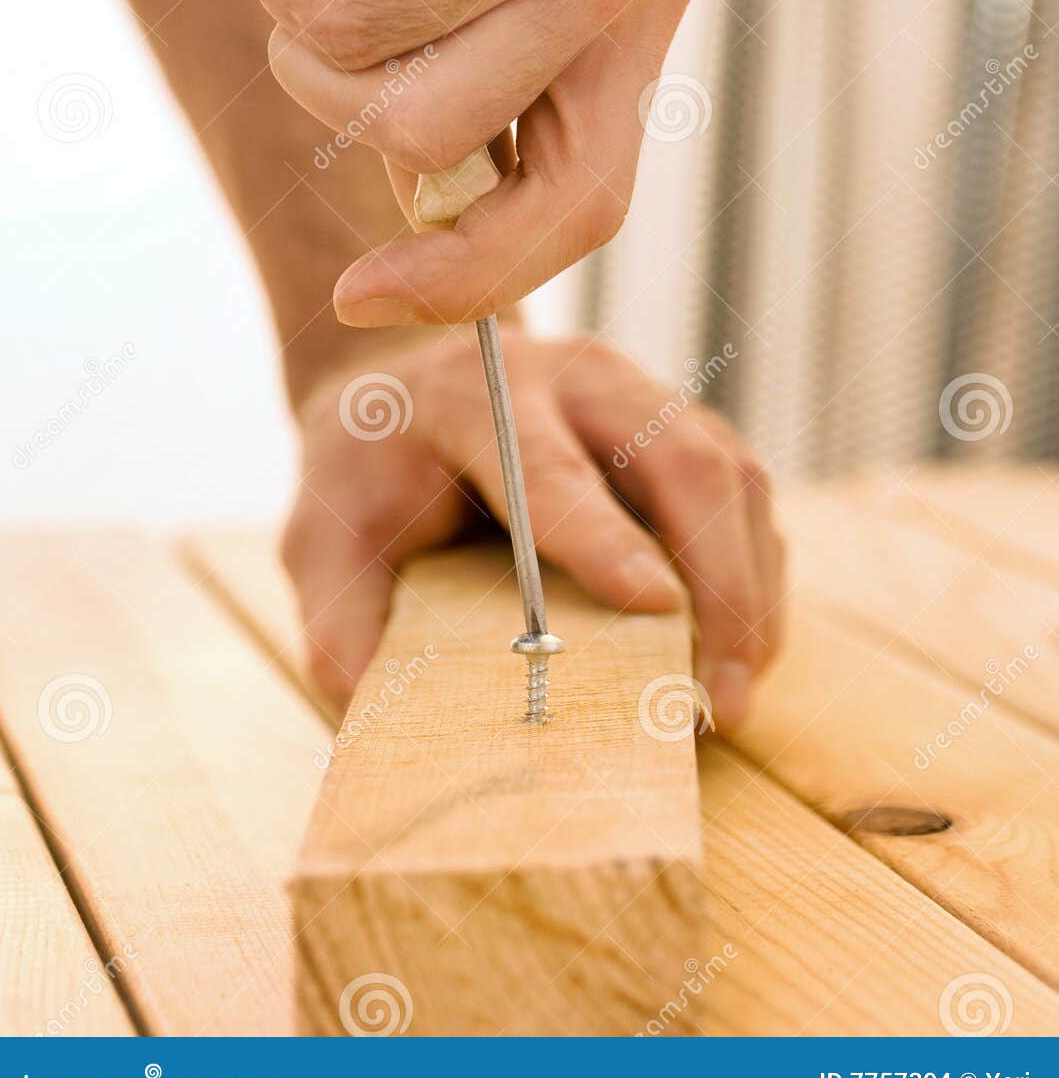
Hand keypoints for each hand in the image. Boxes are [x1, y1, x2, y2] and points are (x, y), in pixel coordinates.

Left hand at [283, 328, 783, 732]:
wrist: (406, 389)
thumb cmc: (369, 471)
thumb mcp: (322, 537)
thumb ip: (337, 615)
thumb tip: (370, 701)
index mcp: (476, 395)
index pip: (548, 467)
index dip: (603, 538)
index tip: (656, 608)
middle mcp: (575, 377)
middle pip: (680, 460)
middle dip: (717, 581)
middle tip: (721, 695)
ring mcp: (639, 393)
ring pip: (730, 474)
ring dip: (749, 587)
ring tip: (736, 693)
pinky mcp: (680, 425)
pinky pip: (743, 491)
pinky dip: (754, 573)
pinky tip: (741, 650)